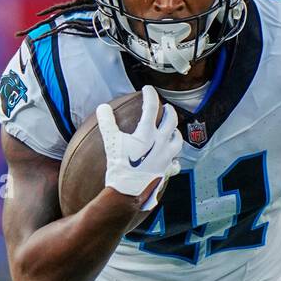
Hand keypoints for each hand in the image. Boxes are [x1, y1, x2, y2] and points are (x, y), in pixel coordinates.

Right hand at [97, 85, 182, 209]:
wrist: (128, 191)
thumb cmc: (120, 166)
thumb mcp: (111, 142)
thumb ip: (107, 123)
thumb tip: (102, 108)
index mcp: (148, 133)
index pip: (151, 107)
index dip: (150, 95)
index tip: (147, 89)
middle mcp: (161, 142)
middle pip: (171, 120)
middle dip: (169, 111)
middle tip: (166, 107)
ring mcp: (166, 156)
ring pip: (178, 140)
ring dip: (175, 132)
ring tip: (172, 130)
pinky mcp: (166, 169)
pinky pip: (175, 163)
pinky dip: (174, 159)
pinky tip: (172, 159)